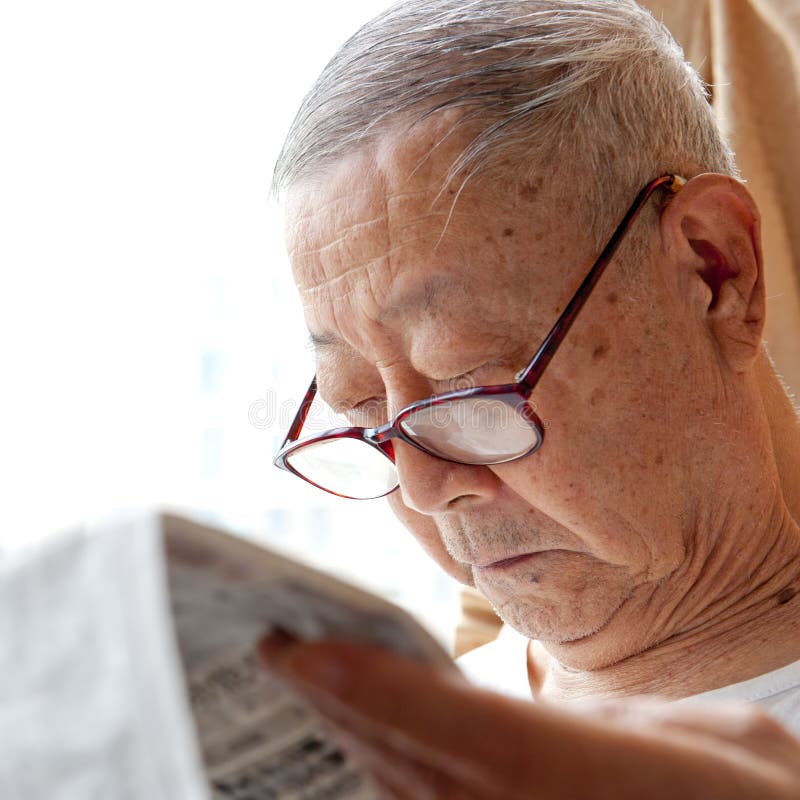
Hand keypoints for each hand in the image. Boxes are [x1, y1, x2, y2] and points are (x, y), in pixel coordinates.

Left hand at [258, 634, 799, 798]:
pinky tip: (368, 741)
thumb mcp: (717, 747)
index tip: (293, 650)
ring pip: (410, 793)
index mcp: (578, 776)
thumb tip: (523, 707)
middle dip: (332, 700)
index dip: (367, 684)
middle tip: (275, 647)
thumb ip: (604, 725)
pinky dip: (391, 767)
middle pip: (407, 760)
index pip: (450, 726)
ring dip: (350, 734)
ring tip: (304, 680)